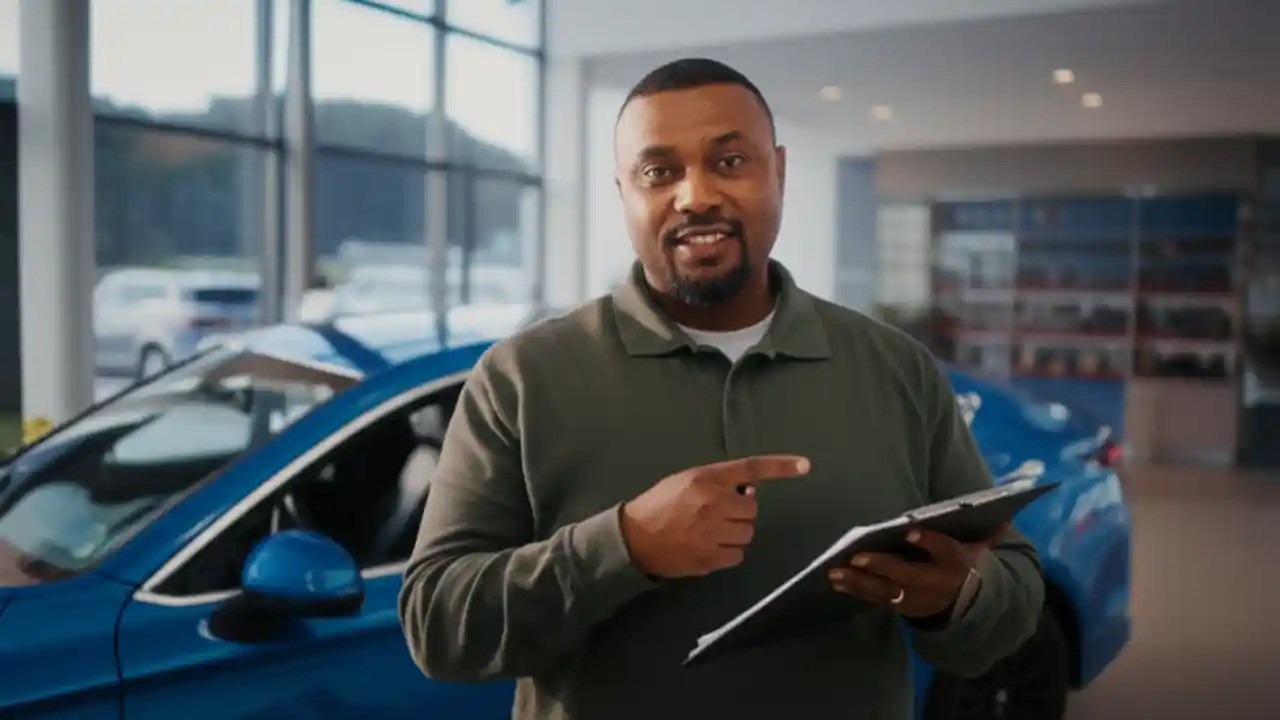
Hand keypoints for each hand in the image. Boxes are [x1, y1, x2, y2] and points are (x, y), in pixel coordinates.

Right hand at [621, 455, 809, 578]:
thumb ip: (717, 483)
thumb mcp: (686, 481)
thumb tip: (749, 491)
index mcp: (706, 480)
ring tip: (711, 532)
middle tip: (717, 513)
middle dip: (739, 512)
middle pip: (752, 509)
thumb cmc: (659, 504)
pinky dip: (727, 552)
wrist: (633, 538)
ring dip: (735, 533)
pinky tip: (707, 547)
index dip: (780, 467)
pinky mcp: (710, 558)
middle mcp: (713, 504)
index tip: (805, 466)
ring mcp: (713, 534)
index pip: (750, 469)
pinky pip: (737, 556)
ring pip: (747, 534)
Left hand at [827, 522, 1009, 619]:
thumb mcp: (979, 550)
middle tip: (859, 556)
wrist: (966, 608)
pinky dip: (855, 589)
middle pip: (906, 574)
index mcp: (955, 563)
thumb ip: (987, 533)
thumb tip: (1005, 513)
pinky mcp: (899, 605)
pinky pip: (875, 598)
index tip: (909, 530)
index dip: (928, 541)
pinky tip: (835, 580)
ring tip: (835, 571)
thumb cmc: (965, 565)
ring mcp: (914, 597)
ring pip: (884, 589)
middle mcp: (933, 583)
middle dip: (882, 565)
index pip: (943, 550)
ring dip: (858, 581)